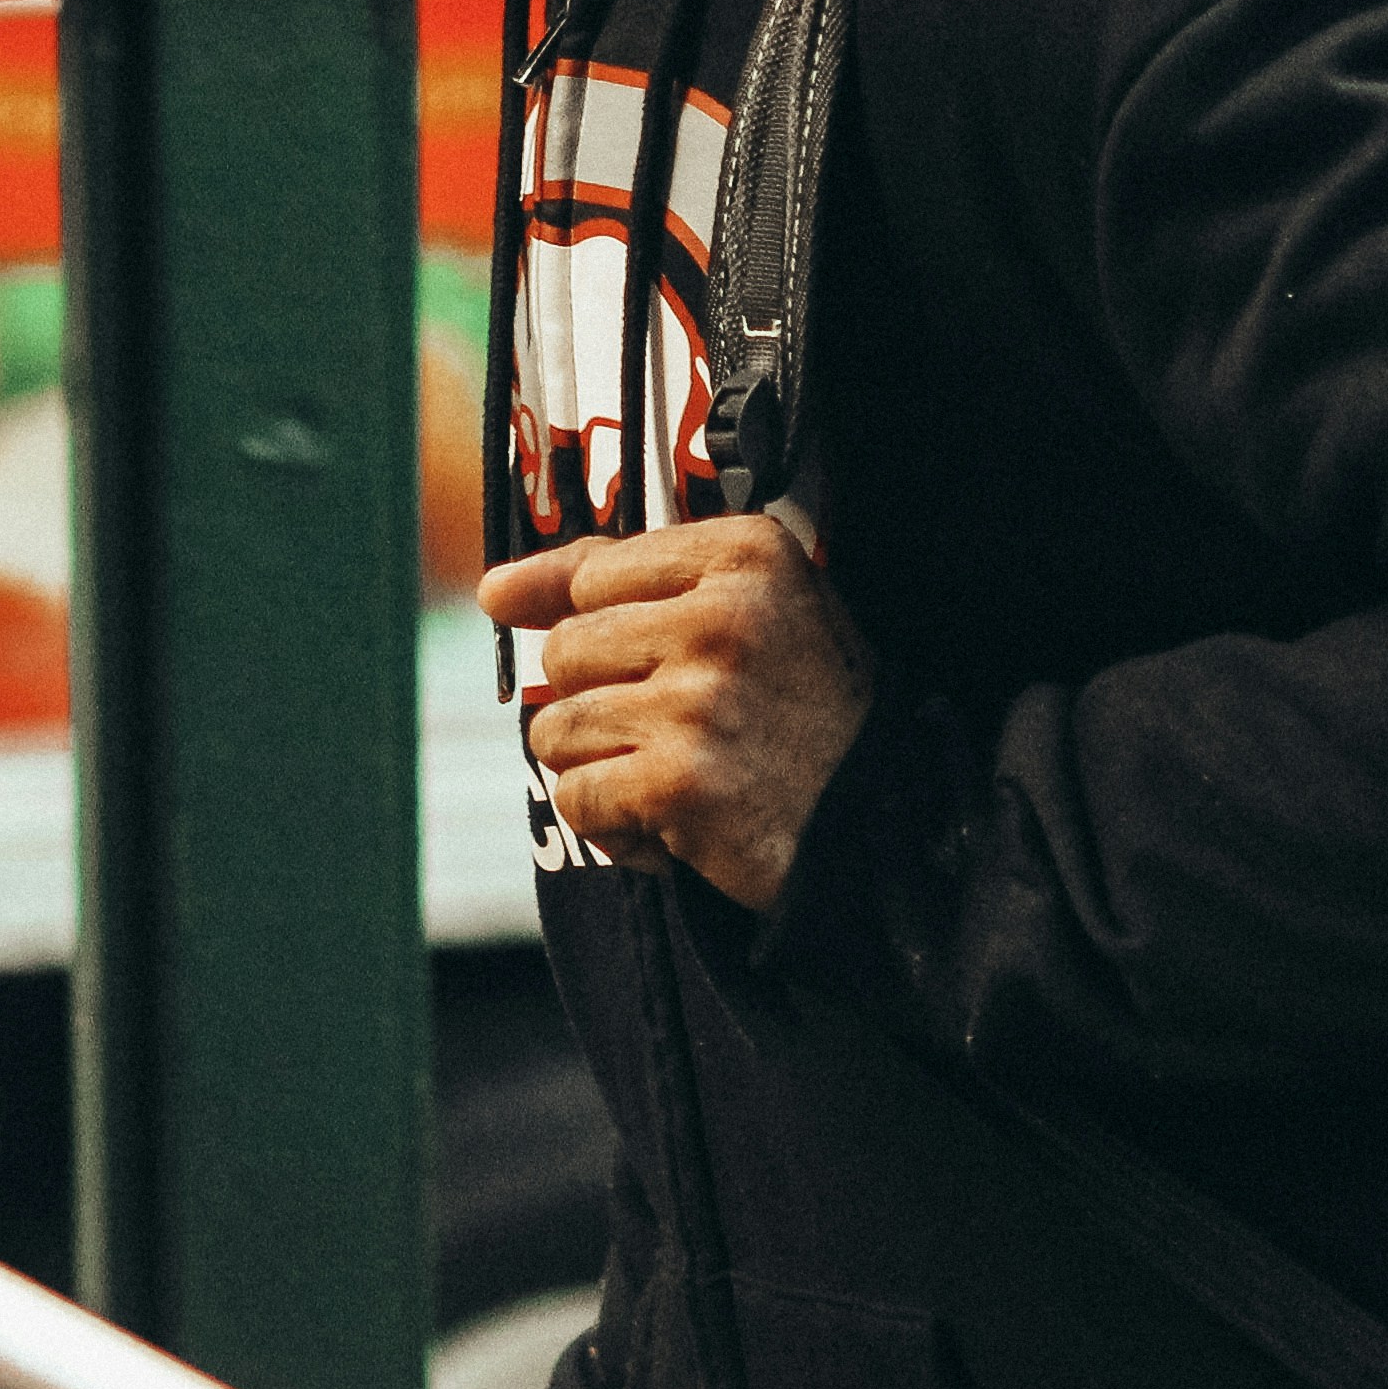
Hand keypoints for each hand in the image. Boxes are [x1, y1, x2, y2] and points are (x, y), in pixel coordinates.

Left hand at [478, 515, 872, 911]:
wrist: (894, 835)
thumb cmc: (811, 718)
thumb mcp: (750, 613)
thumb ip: (622, 581)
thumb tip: (493, 589)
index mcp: (747, 553)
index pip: (592, 573)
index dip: (603, 632)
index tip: (648, 668)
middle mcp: (725, 616)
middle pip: (565, 651)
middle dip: (607, 705)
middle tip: (689, 734)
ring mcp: (701, 699)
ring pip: (556, 727)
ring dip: (605, 768)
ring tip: (683, 778)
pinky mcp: (680, 781)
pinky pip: (575, 797)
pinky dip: (614, 828)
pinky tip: (676, 828)